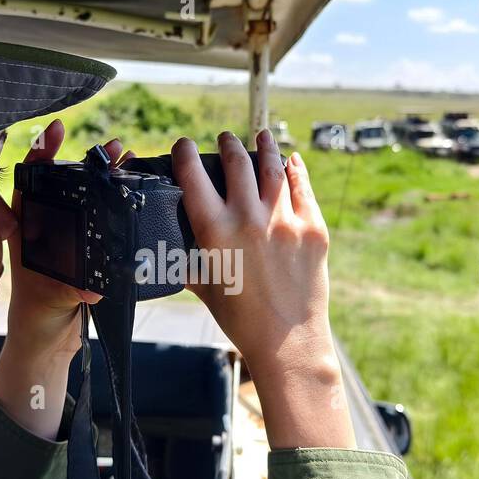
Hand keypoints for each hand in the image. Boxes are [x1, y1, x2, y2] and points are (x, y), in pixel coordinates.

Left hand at [7, 119, 123, 357]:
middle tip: (112, 145)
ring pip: (86, 194)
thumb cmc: (38, 313)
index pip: (30, 180)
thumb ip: (70, 290)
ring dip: (106, 174)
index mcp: (26, 227)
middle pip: (66, 181)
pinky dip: (117, 197)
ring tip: (128, 155)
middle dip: (88, 159)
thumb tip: (92, 288)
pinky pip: (102, 215)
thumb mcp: (52, 297)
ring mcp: (66, 233)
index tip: (55, 131)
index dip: (41, 153)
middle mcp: (46, 224)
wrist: (48, 336)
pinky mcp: (85, 246)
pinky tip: (135, 183)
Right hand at [171, 130, 353, 449]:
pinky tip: (291, 162)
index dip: (186, 153)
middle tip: (225, 138)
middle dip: (228, 144)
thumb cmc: (239, 318)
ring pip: (272, 167)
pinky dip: (295, 171)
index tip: (184, 145)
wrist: (286, 342)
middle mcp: (248, 218)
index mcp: (213, 230)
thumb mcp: (202, 285)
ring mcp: (284, 220)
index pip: (192, 175)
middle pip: (236, 161)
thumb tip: (166, 242)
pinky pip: (302, 188)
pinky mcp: (313, 228)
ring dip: (264, 146)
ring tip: (262, 135)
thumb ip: (185, 257)